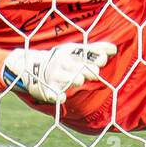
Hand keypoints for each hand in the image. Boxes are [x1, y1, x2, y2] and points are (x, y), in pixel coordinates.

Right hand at [1, 42, 116, 103]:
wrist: (32, 67)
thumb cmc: (62, 60)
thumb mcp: (75, 52)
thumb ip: (95, 50)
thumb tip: (114, 48)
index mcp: (70, 53)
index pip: (84, 53)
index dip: (94, 56)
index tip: (103, 59)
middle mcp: (61, 63)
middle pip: (76, 66)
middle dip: (86, 69)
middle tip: (95, 73)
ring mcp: (53, 76)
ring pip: (64, 78)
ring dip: (73, 79)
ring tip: (79, 80)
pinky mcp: (45, 89)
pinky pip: (50, 93)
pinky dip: (55, 96)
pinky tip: (61, 98)